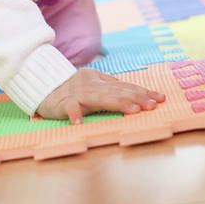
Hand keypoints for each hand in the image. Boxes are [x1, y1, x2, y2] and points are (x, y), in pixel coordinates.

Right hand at [36, 68, 165, 123]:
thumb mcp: (94, 86)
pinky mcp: (63, 102)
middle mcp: (93, 84)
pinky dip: (74, 114)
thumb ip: (111, 88)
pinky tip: (79, 122)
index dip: (143, 92)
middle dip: (137, 98)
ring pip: (101, 98)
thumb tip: (135, 92)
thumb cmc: (73, 90)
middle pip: (118, 91)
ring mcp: (78, 92)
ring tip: (133, 111)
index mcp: (101, 81)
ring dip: (118, 104)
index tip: (160, 99)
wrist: (44, 89)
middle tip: (153, 105)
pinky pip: (70, 108)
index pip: (125, 86)